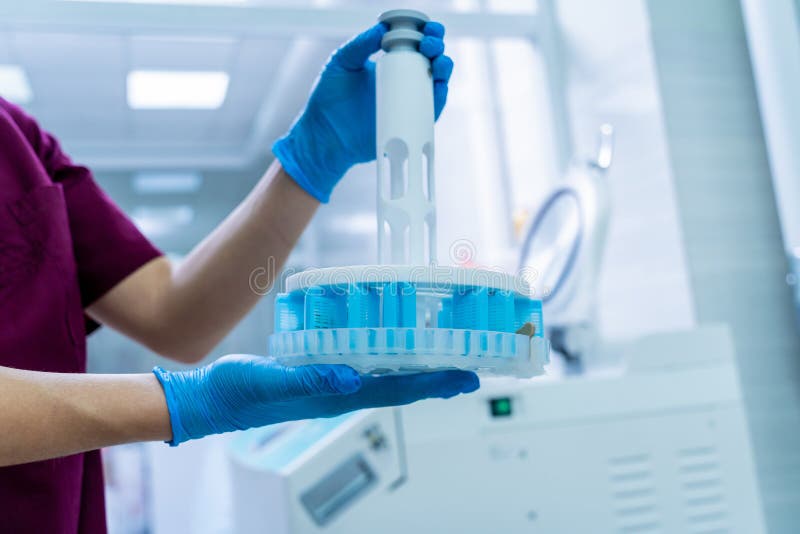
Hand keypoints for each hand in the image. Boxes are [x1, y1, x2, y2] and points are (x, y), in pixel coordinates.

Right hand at [153, 355, 478, 445]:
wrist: (215, 397)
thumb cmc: (240, 392)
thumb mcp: (273, 382)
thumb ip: (311, 381)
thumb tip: (353, 379)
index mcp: (337, 395)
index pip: (398, 389)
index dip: (435, 383)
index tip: (467, 377)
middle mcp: (342, 391)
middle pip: (402, 385)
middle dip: (437, 377)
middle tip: (470, 367)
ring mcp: (332, 384)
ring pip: (386, 376)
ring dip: (417, 368)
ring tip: (443, 356)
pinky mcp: (319, 373)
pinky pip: (362, 365)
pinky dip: (386, 356)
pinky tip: (389, 346)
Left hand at [272, 21, 453, 202]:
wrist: (325, 135)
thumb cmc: (328, 99)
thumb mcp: (342, 62)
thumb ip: (360, 44)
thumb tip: (382, 28)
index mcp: (390, 65)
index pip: (415, 45)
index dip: (426, 35)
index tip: (428, 28)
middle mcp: (403, 84)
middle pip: (431, 62)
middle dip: (437, 49)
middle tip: (430, 44)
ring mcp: (408, 105)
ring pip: (436, 85)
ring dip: (444, 70)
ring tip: (438, 62)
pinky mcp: (409, 126)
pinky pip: (432, 112)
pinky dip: (439, 99)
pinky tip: (438, 88)